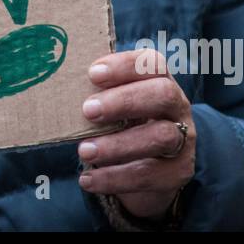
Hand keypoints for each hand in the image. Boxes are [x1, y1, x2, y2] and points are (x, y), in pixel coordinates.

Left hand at [76, 49, 195, 220]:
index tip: (93, 74)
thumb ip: (99, 94)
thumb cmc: (125, 125)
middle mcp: (178, 107)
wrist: (152, 169)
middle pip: (162, 94)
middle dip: (124, 101)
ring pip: (160, 136)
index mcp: (161, 81)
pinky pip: (149, 175)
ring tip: (84, 151)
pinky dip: (115, 178)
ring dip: (117, 144)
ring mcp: (183, 140)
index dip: (124, 66)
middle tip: (88, 111)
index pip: (152, 63)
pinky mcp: (177, 172)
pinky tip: (89, 180)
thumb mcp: (115, 106)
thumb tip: (61, 87)